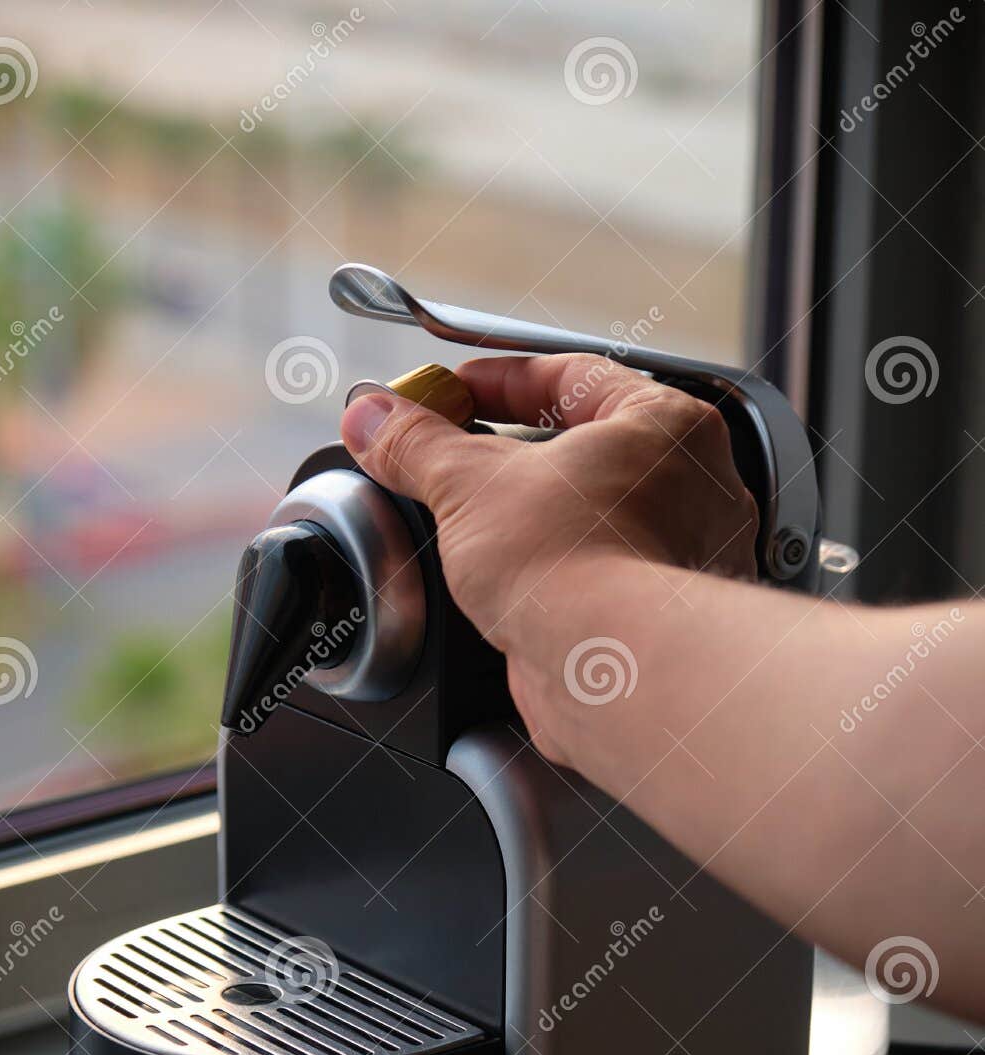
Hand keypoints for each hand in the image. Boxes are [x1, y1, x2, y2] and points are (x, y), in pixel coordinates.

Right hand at [341, 354, 756, 759]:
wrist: (606, 667)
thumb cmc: (578, 563)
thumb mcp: (468, 484)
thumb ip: (415, 443)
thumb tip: (372, 419)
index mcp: (667, 425)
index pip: (573, 376)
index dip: (497, 382)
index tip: (451, 396)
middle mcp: (692, 488)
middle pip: (582, 447)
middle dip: (509, 454)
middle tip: (452, 459)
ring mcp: (678, 556)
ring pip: (589, 516)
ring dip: (528, 517)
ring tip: (472, 524)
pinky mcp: (652, 617)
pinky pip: (594, 573)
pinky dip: (549, 571)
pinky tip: (508, 582)